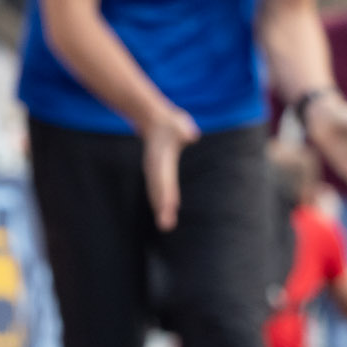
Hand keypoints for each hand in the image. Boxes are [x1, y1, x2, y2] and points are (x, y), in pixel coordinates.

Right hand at [141, 106, 199, 231]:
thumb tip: (192, 135)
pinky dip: (161, 202)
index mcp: (160, 159)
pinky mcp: (157, 173)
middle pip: (158, 191)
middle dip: (162, 209)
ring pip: (157, 193)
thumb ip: (184, 131)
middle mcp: (155, 168)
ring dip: (161, 210)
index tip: (170, 208)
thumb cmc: (170, 124)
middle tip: (166, 226)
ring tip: (166, 225)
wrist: (154, 120)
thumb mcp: (179, 125)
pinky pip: (159, 190)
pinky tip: (166, 214)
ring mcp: (155, 171)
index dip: (166, 194)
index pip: (164, 180)